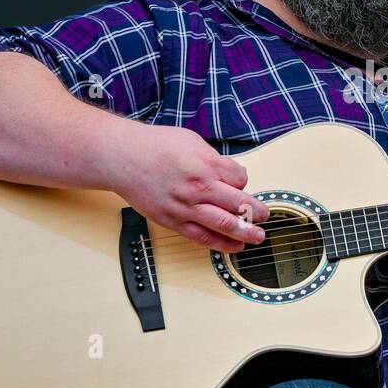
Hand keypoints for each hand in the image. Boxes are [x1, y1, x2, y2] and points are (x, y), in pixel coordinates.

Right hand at [112, 125, 270, 252]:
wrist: (122, 157)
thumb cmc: (154, 146)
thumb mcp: (193, 141)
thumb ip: (215, 159)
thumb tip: (232, 173)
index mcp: (206, 165)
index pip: (240, 179)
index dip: (244, 182)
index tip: (242, 184)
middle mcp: (199, 188)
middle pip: (239, 204)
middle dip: (257, 212)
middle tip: (265, 216)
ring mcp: (185, 206)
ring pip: (224, 224)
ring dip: (245, 232)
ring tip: (258, 236)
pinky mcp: (173, 220)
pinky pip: (201, 236)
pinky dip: (220, 244)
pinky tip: (233, 246)